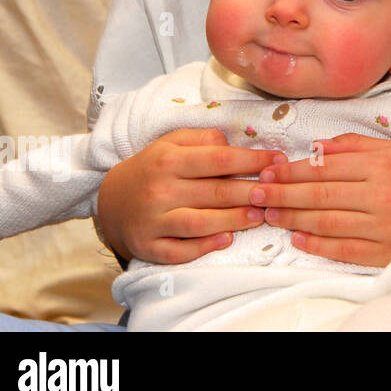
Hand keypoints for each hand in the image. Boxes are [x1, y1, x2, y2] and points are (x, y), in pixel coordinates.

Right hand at [96, 128, 281, 263]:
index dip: (253, 161)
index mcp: (168, 160)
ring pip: (200, 224)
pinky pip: (180, 252)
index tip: (278, 161)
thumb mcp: (173, 142)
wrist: (112, 199)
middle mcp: (159, 191)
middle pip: (215, 193)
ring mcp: (153, 221)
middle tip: (277, 193)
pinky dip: (205, 247)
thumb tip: (235, 145)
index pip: (220, 159)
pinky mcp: (148, 247)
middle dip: (251, 193)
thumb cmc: (154, 167)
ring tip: (260, 216)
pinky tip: (228, 239)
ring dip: (234, 221)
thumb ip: (204, 139)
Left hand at [250, 133, 390, 282]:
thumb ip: (354, 146)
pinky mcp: (385, 252)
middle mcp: (381, 195)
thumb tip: (315, 148)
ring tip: (269, 213)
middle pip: (320, 194)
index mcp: (382, 165)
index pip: (326, 167)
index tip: (267, 170)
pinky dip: (317, 244)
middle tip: (256, 192)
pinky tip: (298, 237)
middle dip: (282, 193)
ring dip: (292, 218)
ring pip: (326, 222)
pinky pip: (343, 249)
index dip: (292, 170)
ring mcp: (383, 226)